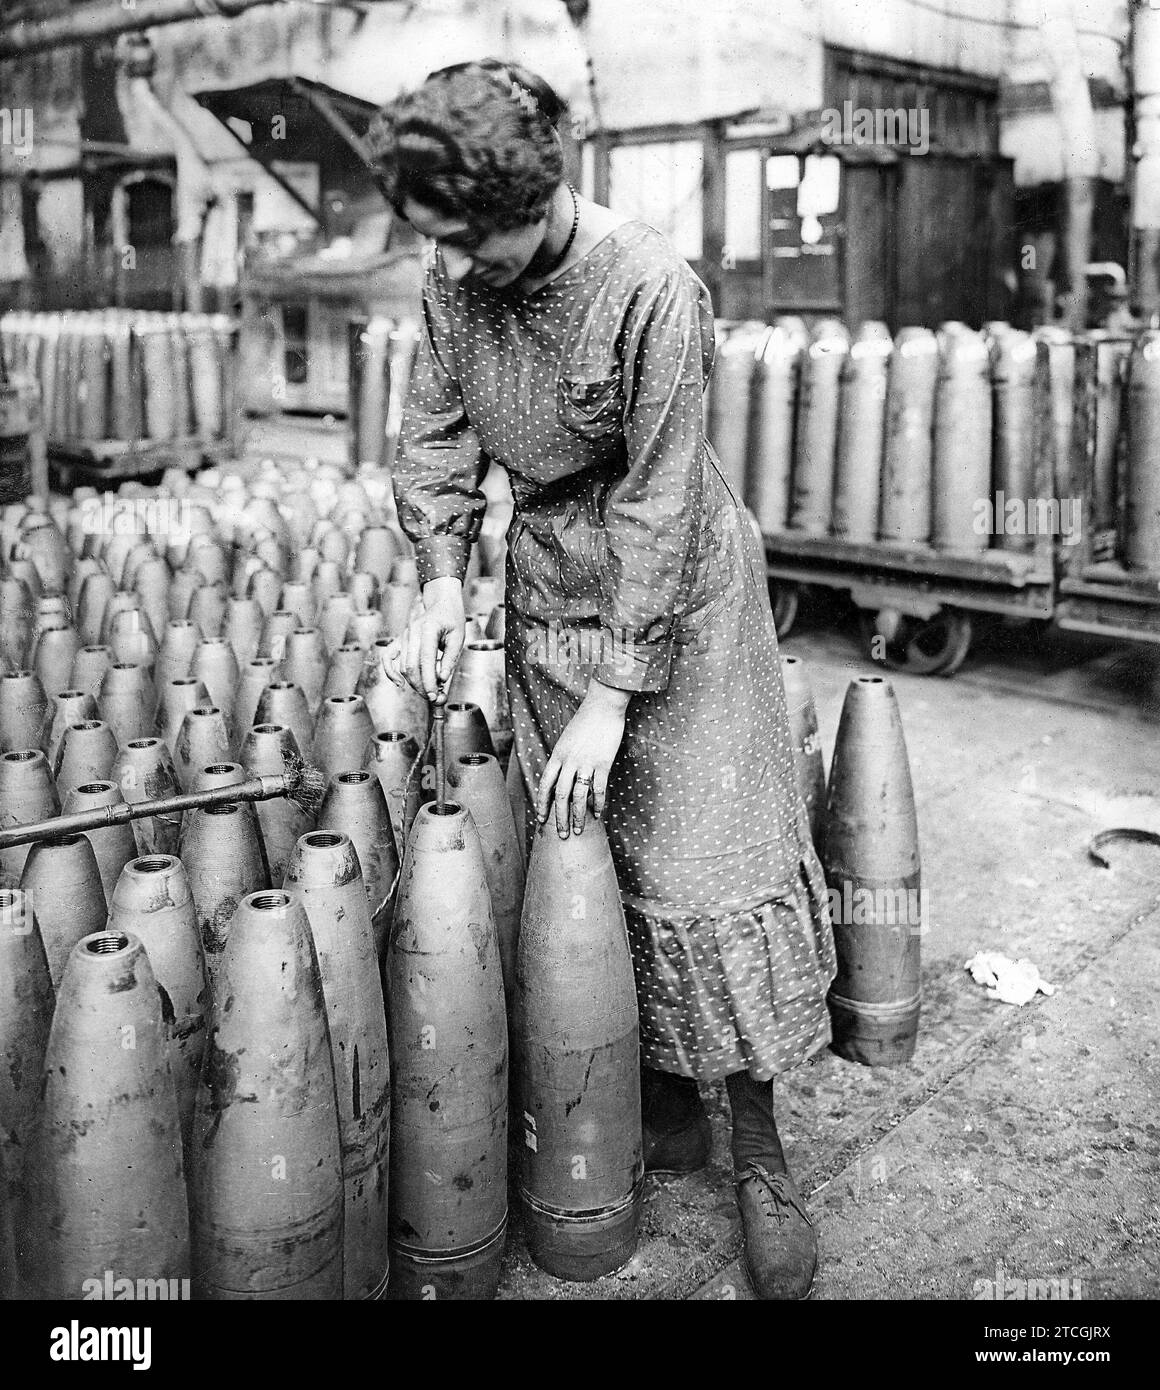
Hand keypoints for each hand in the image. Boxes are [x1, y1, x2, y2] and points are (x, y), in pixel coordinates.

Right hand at [381, 576, 464, 701]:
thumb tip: (441, 679)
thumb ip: (451, 658)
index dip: (429, 681)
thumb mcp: (458, 636)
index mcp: (427, 629)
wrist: (441, 601)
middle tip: (435, 699)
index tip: (436, 696)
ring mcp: (403, 636)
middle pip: (410, 666)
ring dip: (413, 683)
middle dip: (421, 686)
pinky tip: (399, 683)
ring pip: (401, 666)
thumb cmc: (452, 618)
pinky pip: (387, 657)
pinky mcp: (399, 640)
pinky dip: (390, 672)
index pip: (425, 660)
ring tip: (427, 692)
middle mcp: (411, 632)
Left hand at [536, 680, 629, 837]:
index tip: (542, 819)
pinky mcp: (603, 763)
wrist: (603, 706)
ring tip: (578, 829)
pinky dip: (598, 804)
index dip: (542, 804)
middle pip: (560, 796)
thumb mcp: (567, 740)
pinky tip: (598, 814)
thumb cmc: (586, 721)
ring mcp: (586, 763)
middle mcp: (569, 761)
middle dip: (560, 818)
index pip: (545, 785)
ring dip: (578, 816)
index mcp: (557, 755)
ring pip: (579, 796)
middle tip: (562, 834)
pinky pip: (599, 789)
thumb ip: (563, 758)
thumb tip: (562, 776)